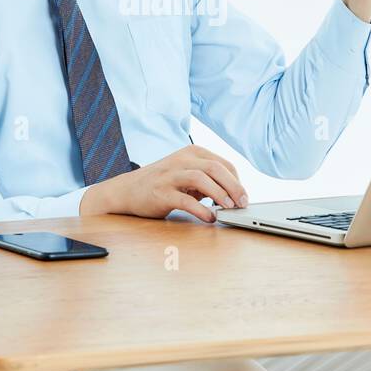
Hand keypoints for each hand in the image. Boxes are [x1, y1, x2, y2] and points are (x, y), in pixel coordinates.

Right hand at [79, 145, 248, 222]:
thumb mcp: (186, 174)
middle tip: (242, 204)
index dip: (237, 181)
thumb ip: (207, 181)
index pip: (223, 163)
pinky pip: (186, 200)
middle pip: (216, 168)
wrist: (127, 190)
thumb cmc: (162, 183)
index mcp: (192, 152)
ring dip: (220, 195)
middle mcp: (182, 160)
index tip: (243, 197)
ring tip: (228, 208)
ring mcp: (170, 175)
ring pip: (202, 179)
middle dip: (234, 187)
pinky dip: (201, 210)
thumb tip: (233, 196)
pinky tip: (210, 218)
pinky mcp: (161, 192)